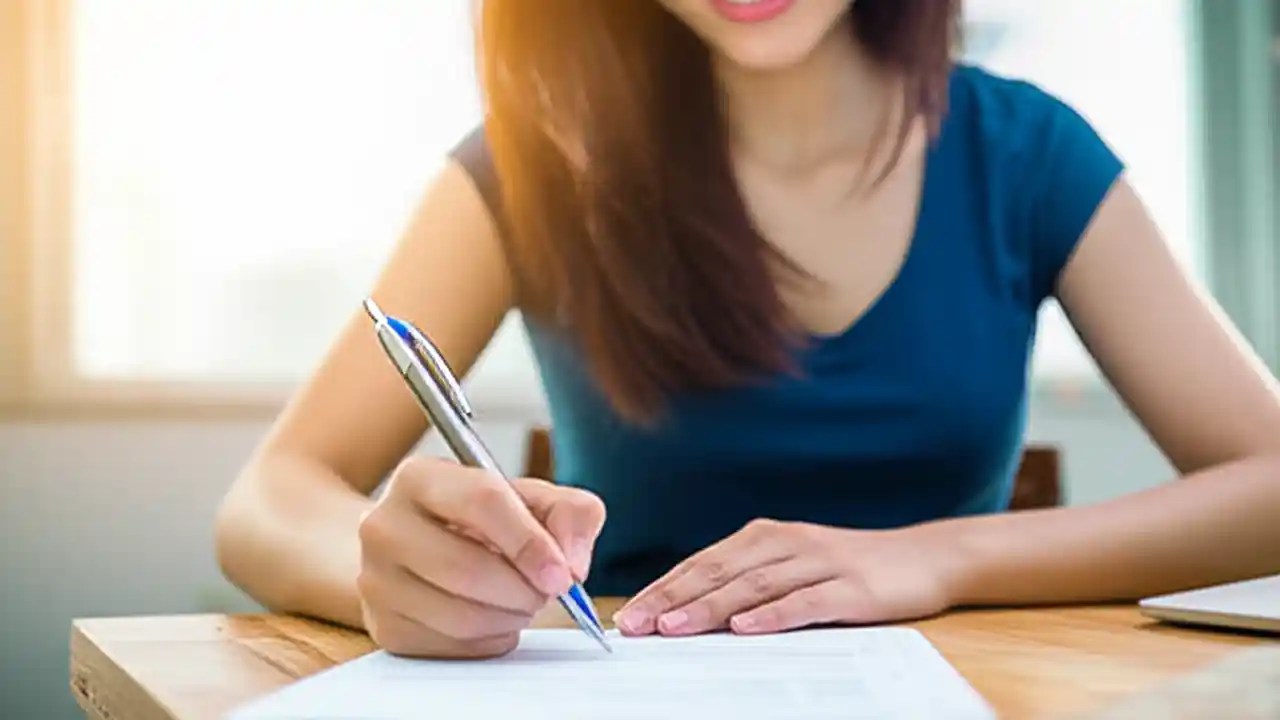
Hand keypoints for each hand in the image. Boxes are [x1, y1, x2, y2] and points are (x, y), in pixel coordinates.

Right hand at [357, 457, 605, 657]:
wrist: (413, 547)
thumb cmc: (477, 520)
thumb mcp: (529, 498)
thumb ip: (570, 513)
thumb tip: (573, 563)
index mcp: (421, 478)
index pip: (482, 501)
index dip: (531, 542)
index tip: (562, 573)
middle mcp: (385, 526)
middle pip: (468, 568)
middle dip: (525, 590)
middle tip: (547, 592)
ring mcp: (377, 580)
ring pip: (462, 616)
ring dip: (511, 618)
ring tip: (522, 601)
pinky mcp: (384, 627)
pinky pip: (452, 647)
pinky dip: (489, 640)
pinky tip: (495, 618)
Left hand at [613, 519, 957, 636]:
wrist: (924, 558)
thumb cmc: (849, 568)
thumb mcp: (793, 566)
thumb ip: (749, 582)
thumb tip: (691, 611)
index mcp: (764, 537)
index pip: (702, 564)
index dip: (663, 588)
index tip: (629, 613)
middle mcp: (785, 543)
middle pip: (718, 572)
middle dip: (672, 599)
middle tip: (636, 624)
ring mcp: (818, 562)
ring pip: (752, 586)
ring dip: (709, 607)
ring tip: (674, 627)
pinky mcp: (850, 587)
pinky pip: (805, 601)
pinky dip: (771, 614)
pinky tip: (745, 628)